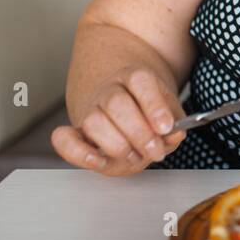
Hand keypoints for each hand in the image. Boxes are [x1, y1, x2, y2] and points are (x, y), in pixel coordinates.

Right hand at [52, 68, 186, 175]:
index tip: (166, 127)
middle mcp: (109, 90)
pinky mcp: (74, 131)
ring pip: (93, 122)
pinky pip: (63, 139)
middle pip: (116, 104)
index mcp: (135, 77)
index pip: (140, 82)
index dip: (154, 106)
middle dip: (139, 133)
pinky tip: (99, 161)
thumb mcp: (169, 108)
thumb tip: (175, 134)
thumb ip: (176, 122)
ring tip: (134, 156)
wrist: (121, 96)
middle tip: (155, 150)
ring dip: (116, 145)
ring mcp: (90, 110)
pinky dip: (78, 153)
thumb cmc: (148, 106)